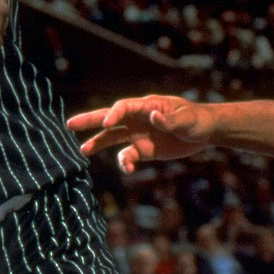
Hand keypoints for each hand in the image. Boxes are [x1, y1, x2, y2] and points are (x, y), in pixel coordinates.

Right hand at [65, 94, 217, 172]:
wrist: (204, 132)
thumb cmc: (197, 119)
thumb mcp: (187, 119)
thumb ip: (170, 119)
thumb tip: (153, 117)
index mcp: (146, 106)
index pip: (123, 107)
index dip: (113, 114)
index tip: (106, 123)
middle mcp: (137, 119)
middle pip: (108, 118)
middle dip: (89, 121)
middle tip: (69, 125)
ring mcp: (137, 134)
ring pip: (112, 137)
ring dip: (97, 143)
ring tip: (82, 151)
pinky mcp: (143, 149)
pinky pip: (127, 155)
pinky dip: (124, 162)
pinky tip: (126, 168)